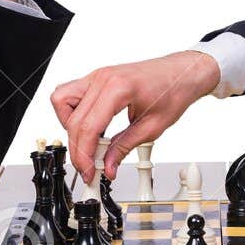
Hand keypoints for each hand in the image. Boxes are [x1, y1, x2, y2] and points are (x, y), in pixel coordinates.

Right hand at [50, 50, 220, 181]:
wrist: (183, 72)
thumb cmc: (174, 91)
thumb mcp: (152, 128)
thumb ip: (124, 147)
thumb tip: (108, 166)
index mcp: (118, 88)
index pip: (88, 127)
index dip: (84, 155)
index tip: (89, 171)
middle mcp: (102, 78)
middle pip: (73, 120)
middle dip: (77, 148)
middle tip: (89, 167)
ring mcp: (97, 76)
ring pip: (61, 101)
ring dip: (70, 126)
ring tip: (88, 143)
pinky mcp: (97, 78)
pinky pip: (70, 94)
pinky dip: (73, 113)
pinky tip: (91, 127)